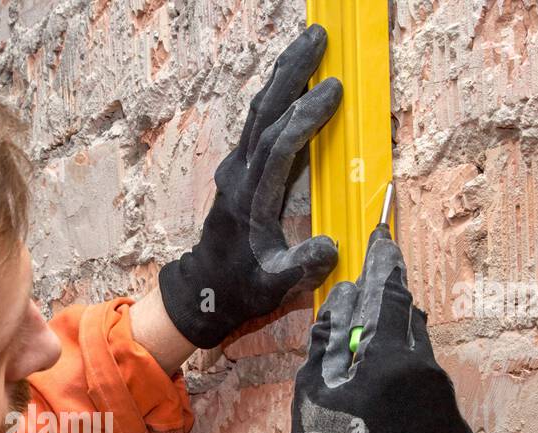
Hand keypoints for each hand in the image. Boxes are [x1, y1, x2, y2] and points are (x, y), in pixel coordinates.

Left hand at [157, 24, 341, 349]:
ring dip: (284, 75)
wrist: (205, 288)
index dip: (304, 117)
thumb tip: (330, 247)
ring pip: (261, 112)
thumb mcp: (275, 286)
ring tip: (309, 42)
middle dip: (291, 74)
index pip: (278, 148)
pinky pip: (260, 123)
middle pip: (266, 114)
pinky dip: (279, 94)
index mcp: (250, 199)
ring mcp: (237, 168)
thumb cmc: (243, 287)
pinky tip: (294, 75)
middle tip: (318, 38)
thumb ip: (302, 267)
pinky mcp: (240, 167)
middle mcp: (240, 175)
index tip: (332, 90)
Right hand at [277, 229, 474, 432]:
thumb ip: (330, 336)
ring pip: (424, 368)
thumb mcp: (312, 388)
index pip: (392, 293)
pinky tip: (390, 427)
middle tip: (359, 344)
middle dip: (387, 327)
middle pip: (410, 329)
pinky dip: (415, 404)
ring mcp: (450, 406)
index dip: (384, 266)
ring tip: (370, 401)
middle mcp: (432, 373)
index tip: (383, 242)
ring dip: (400, 370)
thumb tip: (343, 297)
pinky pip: (435, 403)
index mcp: (392, 356)